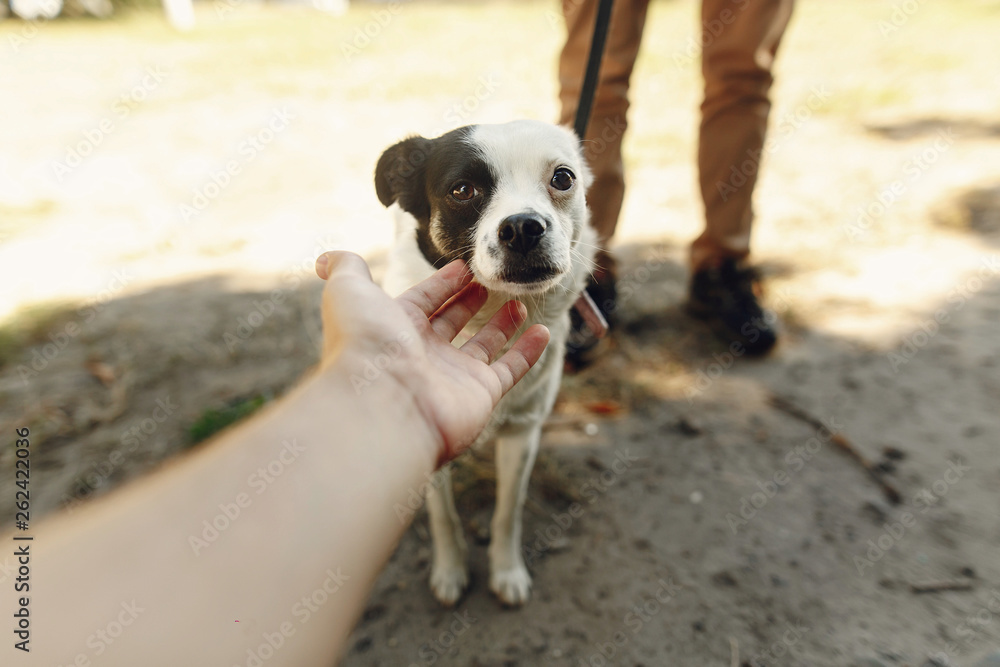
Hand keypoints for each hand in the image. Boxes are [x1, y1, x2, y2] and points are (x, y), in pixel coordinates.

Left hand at [315, 251, 549, 463]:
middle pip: (452, 322)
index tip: (465, 265)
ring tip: (519, 301)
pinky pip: (510, 370)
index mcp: (394, 328)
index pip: (423, 299)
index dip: (443, 282)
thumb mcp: (348, 291)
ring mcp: (452, 377)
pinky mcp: (480, 395)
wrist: (383, 403)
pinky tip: (542, 332)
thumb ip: (345, 267)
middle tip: (492, 281)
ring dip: (502, 323)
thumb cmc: (364, 344)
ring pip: (483, 345)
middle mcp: (423, 354)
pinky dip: (528, 352)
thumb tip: (325, 257)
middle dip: (471, 301)